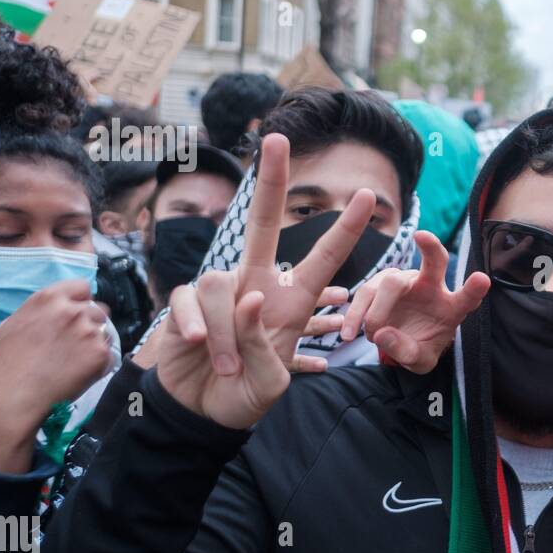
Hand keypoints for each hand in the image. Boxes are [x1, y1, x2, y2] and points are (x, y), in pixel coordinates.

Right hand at [0, 279, 112, 472]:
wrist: (12, 399)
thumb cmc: (4, 365)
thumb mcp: (11, 325)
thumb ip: (38, 312)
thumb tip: (52, 311)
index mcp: (48, 298)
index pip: (83, 287)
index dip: (81, 300)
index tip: (76, 313)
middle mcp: (73, 310)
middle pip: (98, 309)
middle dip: (90, 323)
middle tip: (75, 343)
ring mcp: (89, 331)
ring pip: (105, 332)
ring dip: (96, 342)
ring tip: (75, 360)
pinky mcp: (100, 354)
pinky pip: (109, 355)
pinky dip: (100, 364)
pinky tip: (80, 373)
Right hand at [156, 134, 375, 428]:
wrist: (202, 414)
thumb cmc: (245, 395)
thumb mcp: (272, 380)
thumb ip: (265, 343)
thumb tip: (247, 296)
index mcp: (291, 301)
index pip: (323, 258)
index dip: (345, 229)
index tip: (366, 194)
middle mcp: (255, 286)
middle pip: (261, 223)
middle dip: (269, 180)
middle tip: (277, 138)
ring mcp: (219, 291)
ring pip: (222, 285)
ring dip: (226, 333)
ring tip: (229, 366)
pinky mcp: (186, 302)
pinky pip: (193, 302)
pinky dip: (200, 330)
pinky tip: (200, 349)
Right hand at [339, 230, 489, 374]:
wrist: (398, 343)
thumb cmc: (418, 348)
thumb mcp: (419, 360)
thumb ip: (407, 352)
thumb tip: (382, 335)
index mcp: (451, 307)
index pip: (467, 297)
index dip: (474, 289)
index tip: (482, 279)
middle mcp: (431, 286)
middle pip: (435, 263)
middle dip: (431, 248)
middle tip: (423, 236)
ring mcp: (406, 281)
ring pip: (392, 281)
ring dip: (377, 310)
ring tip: (372, 336)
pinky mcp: (380, 283)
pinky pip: (366, 291)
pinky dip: (356, 313)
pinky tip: (350, 332)